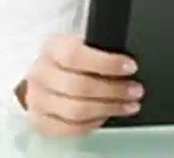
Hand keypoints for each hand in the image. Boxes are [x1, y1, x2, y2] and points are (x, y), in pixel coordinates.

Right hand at [18, 34, 143, 137]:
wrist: (45, 77)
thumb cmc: (69, 61)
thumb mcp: (82, 45)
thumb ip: (100, 51)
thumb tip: (128, 64)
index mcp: (53, 48)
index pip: (75, 55)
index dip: (106, 62)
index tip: (130, 67)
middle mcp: (41, 74)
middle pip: (79, 86)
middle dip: (113, 90)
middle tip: (136, 90)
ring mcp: (37, 99)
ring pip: (76, 110)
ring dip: (108, 109)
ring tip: (128, 105)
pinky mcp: (40, 121)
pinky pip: (69, 128)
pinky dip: (91, 124)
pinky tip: (105, 116)